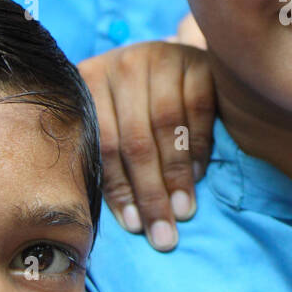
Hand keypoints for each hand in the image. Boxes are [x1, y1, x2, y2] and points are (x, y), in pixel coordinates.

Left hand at [78, 39, 215, 249]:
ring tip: (183, 211)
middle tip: (164, 232)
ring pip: (166, 127)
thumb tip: (124, 218)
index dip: (120, 190)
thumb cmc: (140, 105)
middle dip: (150, 193)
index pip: (104, 145)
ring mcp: (162, 58)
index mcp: (91, 80)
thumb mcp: (117, 120)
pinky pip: (198, 111)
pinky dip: (199, 147)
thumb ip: (112, 155)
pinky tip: (198, 175)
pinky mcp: (198, 61)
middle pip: (135, 140)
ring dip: (176, 175)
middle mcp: (123, 65)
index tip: (135, 227)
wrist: (180, 62)